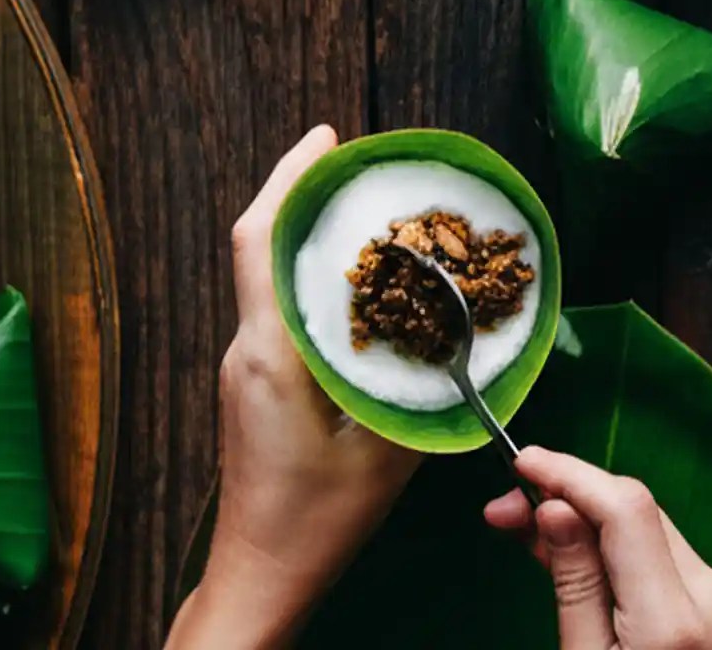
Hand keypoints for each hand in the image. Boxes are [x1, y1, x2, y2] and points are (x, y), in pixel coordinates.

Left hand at [167, 125, 422, 648]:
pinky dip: (312, 279)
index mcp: (270, 356)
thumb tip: (465, 348)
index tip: (326, 138)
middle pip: (264, 246)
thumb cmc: (314, 522)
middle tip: (361, 168)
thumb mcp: (385, 457)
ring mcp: (245, 364)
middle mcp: (247, 349)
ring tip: (366, 214)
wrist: (260, 573)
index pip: (261, 242)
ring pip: (269, 277)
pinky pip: (279, 309)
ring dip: (308, 236)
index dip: (289, 179)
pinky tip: (358, 285)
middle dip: (304, 194)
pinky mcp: (254, 382)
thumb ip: (423, 394)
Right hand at [485, 447, 711, 649]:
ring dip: (589, 516)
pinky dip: (617, 544)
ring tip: (525, 529)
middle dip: (569, 493)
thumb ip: (576, 585)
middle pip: (638, 510)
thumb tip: (555, 509)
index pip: (625, 509)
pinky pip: (663, 556)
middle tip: (502, 510)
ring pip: (649, 528)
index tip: (519, 462)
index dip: (569, 473)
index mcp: (676, 621)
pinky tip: (574, 551)